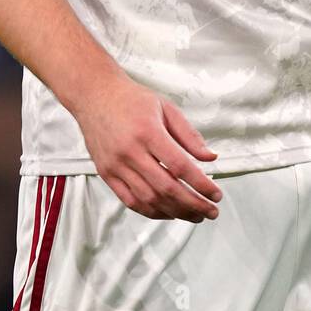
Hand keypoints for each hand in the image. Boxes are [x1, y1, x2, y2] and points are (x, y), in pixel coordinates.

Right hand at [71, 69, 223, 222]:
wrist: (94, 95)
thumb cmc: (130, 99)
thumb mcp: (166, 108)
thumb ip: (189, 135)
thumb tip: (210, 157)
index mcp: (148, 132)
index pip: (180, 166)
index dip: (201, 184)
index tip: (216, 194)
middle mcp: (130, 151)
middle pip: (166, 188)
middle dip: (193, 204)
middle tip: (211, 211)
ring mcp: (116, 165)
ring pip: (149, 199)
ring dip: (175, 212)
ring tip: (194, 215)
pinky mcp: (106, 174)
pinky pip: (130, 201)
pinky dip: (152, 211)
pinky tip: (168, 212)